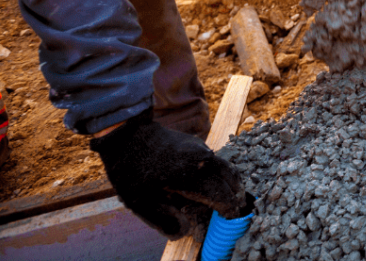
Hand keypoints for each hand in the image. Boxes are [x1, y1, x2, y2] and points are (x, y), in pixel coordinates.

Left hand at [90, 109, 245, 238]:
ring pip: (225, 167)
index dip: (229, 208)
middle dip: (236, 194)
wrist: (128, 134)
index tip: (231, 218)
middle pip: (230, 178)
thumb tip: (184, 231)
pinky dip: (220, 172)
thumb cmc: (132, 170)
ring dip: (230, 182)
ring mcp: (201, 149)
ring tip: (231, 194)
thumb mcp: (140, 202)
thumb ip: (164, 219)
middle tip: (237, 208)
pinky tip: (212, 180)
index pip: (221, 195)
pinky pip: (215, 160)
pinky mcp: (197, 143)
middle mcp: (203, 160)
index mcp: (192, 176)